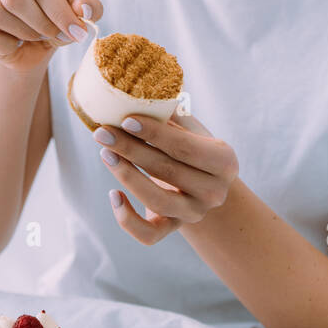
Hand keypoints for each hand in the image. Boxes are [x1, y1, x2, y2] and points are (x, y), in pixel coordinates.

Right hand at [0, 0, 102, 72]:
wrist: (28, 39)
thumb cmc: (52, 12)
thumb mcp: (75, 8)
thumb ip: (88, 6)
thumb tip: (86, 11)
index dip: (59, 11)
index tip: (77, 32)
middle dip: (41, 23)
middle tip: (57, 36)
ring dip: (23, 32)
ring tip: (37, 35)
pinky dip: (5, 45)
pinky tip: (16, 43)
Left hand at [94, 108, 238, 244]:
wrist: (204, 185)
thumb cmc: (193, 148)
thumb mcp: (192, 129)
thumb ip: (172, 115)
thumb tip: (141, 93)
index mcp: (225, 162)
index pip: (186, 147)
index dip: (155, 134)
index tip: (126, 120)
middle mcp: (214, 191)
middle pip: (167, 170)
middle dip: (130, 149)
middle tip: (103, 132)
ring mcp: (195, 213)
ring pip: (156, 201)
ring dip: (126, 176)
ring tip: (105, 153)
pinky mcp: (174, 229)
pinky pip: (148, 234)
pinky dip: (127, 219)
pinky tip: (113, 195)